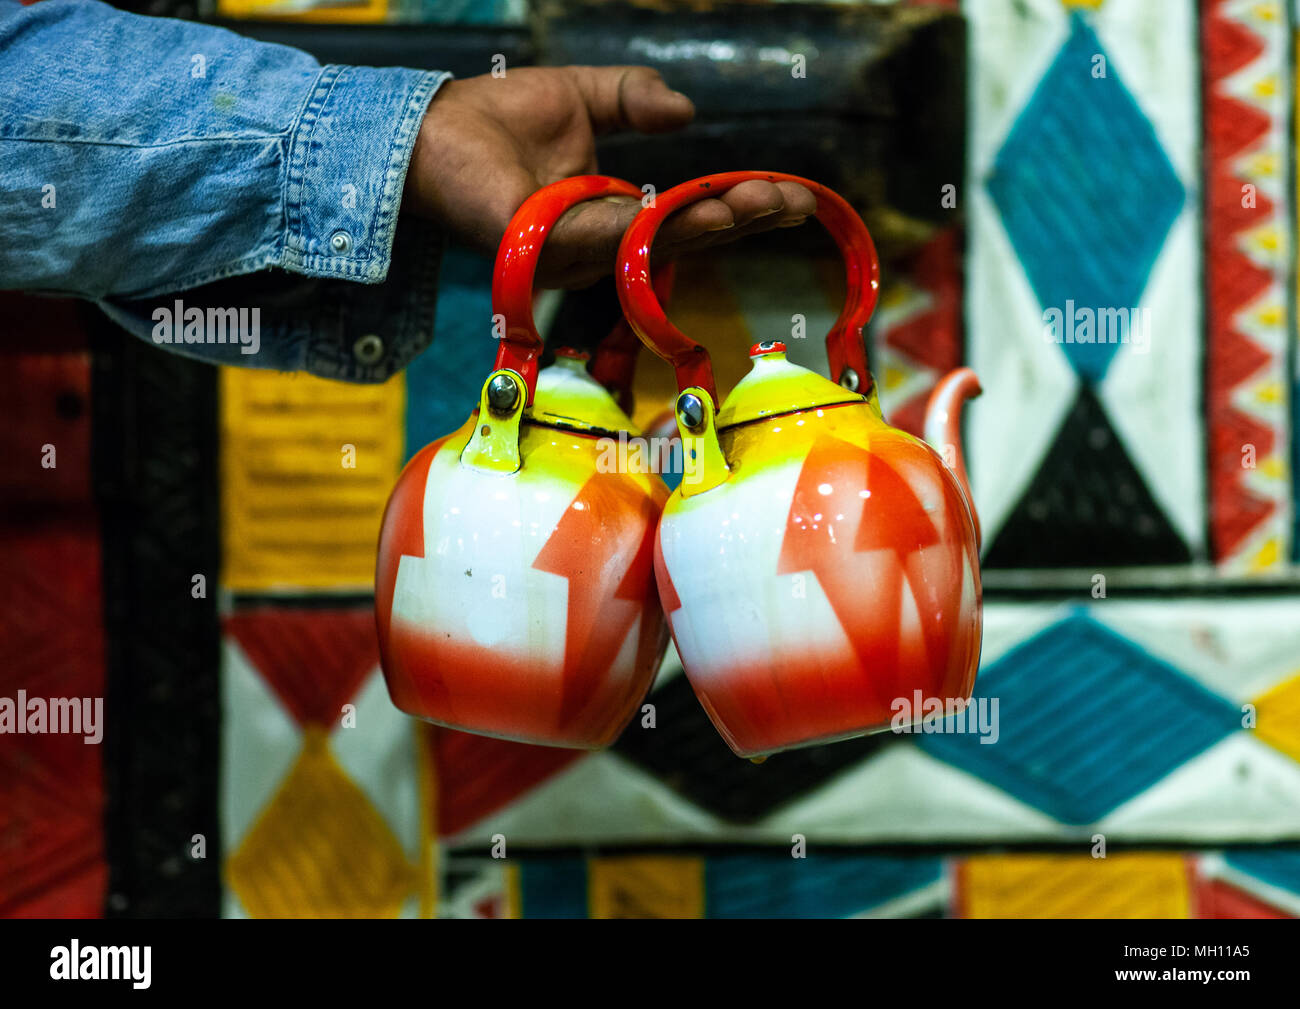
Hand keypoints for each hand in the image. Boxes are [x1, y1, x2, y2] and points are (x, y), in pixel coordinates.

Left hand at [403, 65, 816, 287]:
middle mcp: (600, 246)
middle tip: (796, 203)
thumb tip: (686, 112)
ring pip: (656, 243)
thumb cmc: (495, 119)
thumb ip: (632, 100)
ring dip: (713, 224)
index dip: (739, 205)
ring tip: (763, 202)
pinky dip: (657, 225)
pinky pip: (608, 236)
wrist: (428, 128)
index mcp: (613, 215)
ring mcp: (572, 253)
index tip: (790, 193)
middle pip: (684, 239)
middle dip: (743, 220)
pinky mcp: (543, 246)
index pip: (688, 216)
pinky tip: (704, 210)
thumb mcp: (581, 98)